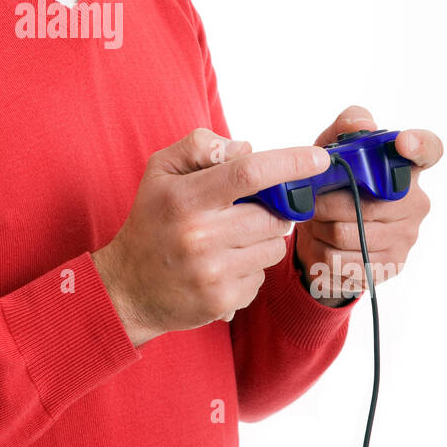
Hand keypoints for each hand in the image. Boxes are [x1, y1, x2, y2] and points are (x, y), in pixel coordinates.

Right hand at [92, 128, 331, 345]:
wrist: (127, 288)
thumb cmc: (150, 221)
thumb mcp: (161, 171)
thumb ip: (200, 146)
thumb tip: (247, 148)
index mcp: (186, 199)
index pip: (249, 173)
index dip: (290, 163)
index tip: (319, 158)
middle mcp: (200, 236)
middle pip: (273, 217)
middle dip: (272, 212)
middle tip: (247, 212)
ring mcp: (212, 272)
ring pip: (274, 248)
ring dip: (262, 241)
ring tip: (229, 241)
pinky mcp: (223, 300)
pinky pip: (262, 277)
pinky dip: (250, 269)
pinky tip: (222, 267)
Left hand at [293, 105, 442, 303]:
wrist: (323, 237)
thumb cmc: (332, 186)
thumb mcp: (332, 150)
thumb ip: (346, 126)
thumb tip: (363, 123)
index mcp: (406, 169)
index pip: (429, 150)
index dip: (419, 145)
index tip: (402, 142)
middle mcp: (416, 203)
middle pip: (365, 203)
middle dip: (327, 203)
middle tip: (313, 201)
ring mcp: (406, 237)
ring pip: (347, 233)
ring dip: (319, 228)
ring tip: (316, 222)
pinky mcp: (389, 266)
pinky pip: (341, 259)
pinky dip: (320, 251)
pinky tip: (322, 244)